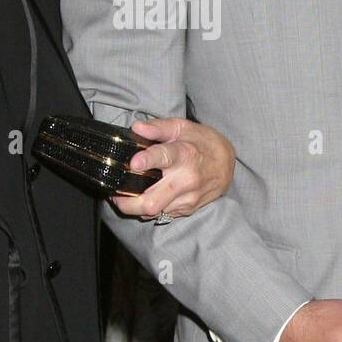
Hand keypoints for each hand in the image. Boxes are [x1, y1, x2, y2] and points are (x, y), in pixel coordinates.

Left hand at [111, 115, 235, 220]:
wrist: (227, 163)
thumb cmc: (201, 142)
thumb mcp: (182, 127)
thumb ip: (158, 127)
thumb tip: (136, 127)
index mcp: (185, 154)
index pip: (165, 157)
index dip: (148, 160)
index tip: (133, 163)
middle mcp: (187, 179)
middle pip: (152, 201)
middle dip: (127, 203)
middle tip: (114, 195)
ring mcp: (188, 197)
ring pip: (154, 211)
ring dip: (134, 207)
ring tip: (124, 198)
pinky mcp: (188, 209)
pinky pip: (162, 214)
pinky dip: (148, 209)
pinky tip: (143, 199)